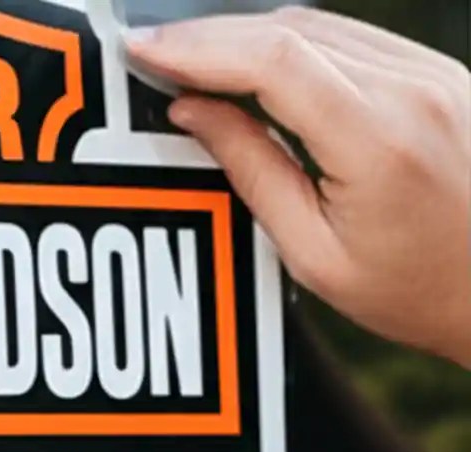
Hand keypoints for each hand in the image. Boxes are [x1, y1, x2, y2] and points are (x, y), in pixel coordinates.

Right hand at [125, 8, 470, 367]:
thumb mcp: (315, 254)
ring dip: (244, 35)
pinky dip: (290, 43)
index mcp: (380, 142)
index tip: (145, 52)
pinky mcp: (440, 74)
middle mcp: (415, 91)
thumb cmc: (421, 290)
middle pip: (289, 31)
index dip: (196, 49)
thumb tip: (192, 112)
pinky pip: (350, 37)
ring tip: (189, 58)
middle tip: (150, 51)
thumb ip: (253, 172)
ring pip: (318, 25)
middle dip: (207, 37)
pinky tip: (251, 63)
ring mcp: (435, 75)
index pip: (272, 62)